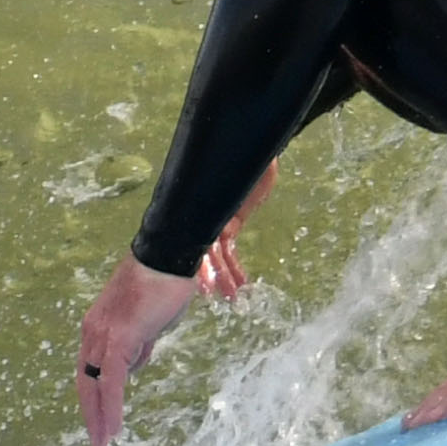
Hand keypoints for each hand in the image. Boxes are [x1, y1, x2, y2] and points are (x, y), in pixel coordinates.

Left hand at [73, 255, 200, 445]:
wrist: (168, 256)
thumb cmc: (162, 285)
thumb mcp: (148, 323)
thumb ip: (139, 345)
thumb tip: (134, 366)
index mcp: (98, 326)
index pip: (90, 368)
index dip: (93, 395)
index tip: (98, 418)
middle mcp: (93, 331)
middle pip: (85, 380)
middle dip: (90, 413)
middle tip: (96, 441)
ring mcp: (104, 333)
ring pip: (95, 384)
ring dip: (99, 416)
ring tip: (103, 441)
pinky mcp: (120, 336)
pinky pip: (111, 380)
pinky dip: (110, 405)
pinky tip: (113, 426)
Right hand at [196, 160, 277, 302]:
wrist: (256, 147)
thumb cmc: (242, 155)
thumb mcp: (232, 171)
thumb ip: (224, 182)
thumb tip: (212, 195)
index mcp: (197, 205)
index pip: (191, 239)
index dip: (196, 263)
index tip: (197, 284)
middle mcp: (202, 215)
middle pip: (202, 252)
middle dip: (210, 275)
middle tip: (216, 295)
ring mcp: (216, 220)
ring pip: (217, 256)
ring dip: (224, 277)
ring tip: (232, 298)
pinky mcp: (230, 223)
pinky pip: (230, 250)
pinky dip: (235, 268)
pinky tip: (241, 284)